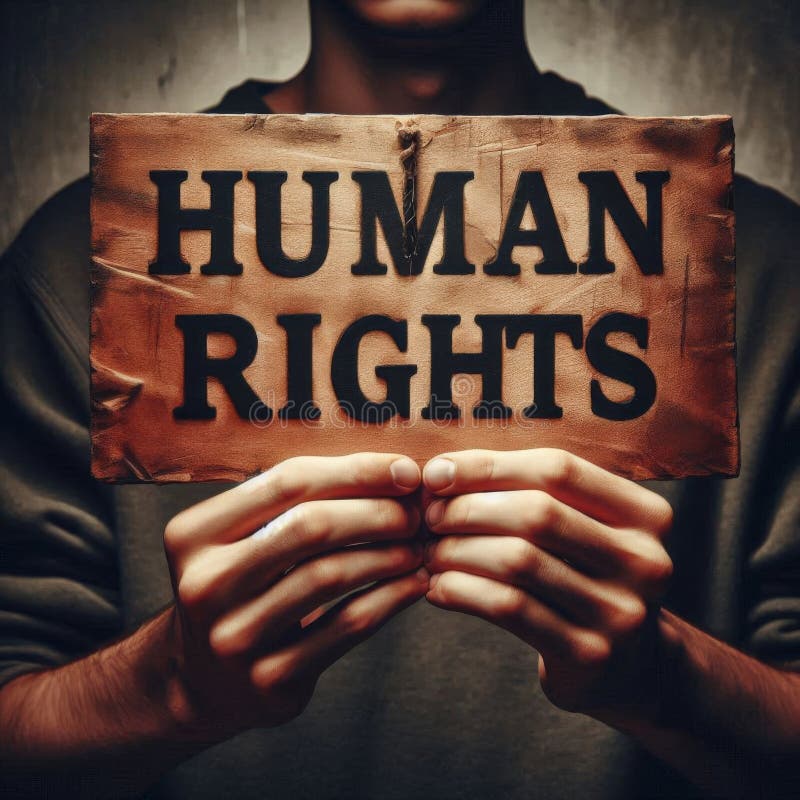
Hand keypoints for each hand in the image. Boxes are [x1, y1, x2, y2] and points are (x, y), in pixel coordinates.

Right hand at [163, 452, 426, 737]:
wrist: (201, 680)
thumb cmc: (240, 587)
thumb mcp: (239, 539)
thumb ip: (295, 502)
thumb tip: (393, 473)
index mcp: (194, 534)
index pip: (288, 482)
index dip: (356, 471)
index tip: (404, 471)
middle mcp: (205, 583)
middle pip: (311, 526)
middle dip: (377, 512)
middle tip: (416, 512)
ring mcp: (236, 636)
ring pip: (331, 575)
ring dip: (389, 554)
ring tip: (418, 545)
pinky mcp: (270, 679)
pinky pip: (346, 627)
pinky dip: (389, 598)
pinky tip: (413, 583)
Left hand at [421, 448, 672, 722]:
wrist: (630, 663)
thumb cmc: (584, 574)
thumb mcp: (580, 526)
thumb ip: (529, 491)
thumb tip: (441, 470)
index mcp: (646, 514)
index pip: (558, 469)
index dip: (489, 466)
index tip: (438, 473)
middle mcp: (644, 560)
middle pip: (536, 513)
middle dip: (468, 508)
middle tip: (429, 516)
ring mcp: (621, 611)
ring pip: (518, 561)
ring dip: (458, 550)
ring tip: (430, 550)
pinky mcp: (589, 653)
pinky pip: (509, 609)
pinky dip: (463, 591)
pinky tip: (439, 587)